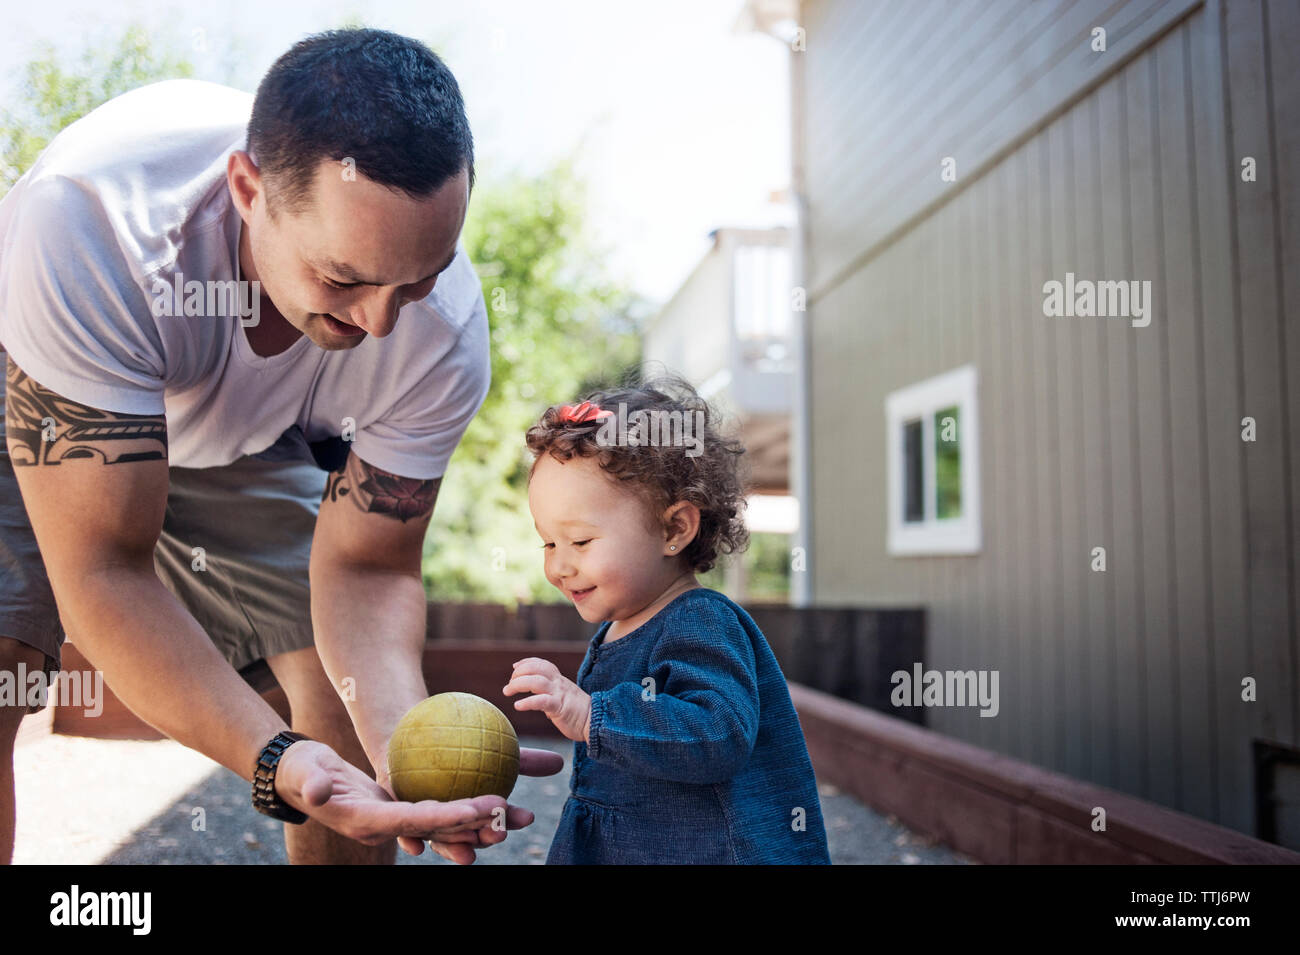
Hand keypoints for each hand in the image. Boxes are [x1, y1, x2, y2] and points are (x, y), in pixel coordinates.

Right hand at [274, 739, 532, 864]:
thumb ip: (313, 783)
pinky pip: (438, 811)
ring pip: (445, 824)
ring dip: (482, 821)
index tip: (478, 809)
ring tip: (520, 814)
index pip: (414, 820)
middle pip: (439, 829)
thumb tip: (317, 791)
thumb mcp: (305, 773)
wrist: (301, 777)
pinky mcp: (401, 810)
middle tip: (514, 818)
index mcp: (367, 821)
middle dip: (476, 827)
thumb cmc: (302, 771)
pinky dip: (466, 807)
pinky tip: (498, 796)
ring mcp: (396, 820)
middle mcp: (386, 827)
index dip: (446, 817)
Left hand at [373, 748, 564, 861]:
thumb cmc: (459, 746)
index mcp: (475, 813)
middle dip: (485, 840)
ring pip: (441, 840)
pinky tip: (415, 849)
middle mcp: (452, 823)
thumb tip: (560, 761)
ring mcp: (426, 825)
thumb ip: (523, 760)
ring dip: (453, 850)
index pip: (494, 819)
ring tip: (467, 854)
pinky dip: (410, 843)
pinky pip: (403, 835)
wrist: (411, 742)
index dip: (510, 821)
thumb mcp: (491, 748)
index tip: (528, 816)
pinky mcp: (399, 825)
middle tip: (499, 834)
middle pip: (470, 835)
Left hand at [503, 657, 591, 742]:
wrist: (597, 722)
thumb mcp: (564, 698)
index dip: (526, 663)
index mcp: (560, 680)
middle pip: (535, 668)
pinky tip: (518, 706)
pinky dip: (527, 702)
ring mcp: (559, 694)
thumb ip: (550, 696)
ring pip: (536, 681)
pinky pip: (541, 701)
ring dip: (518, 684)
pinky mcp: (560, 707)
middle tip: (509, 686)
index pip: (542, 664)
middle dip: (518, 673)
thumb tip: (536, 700)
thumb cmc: (579, 713)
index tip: (515, 667)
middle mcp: (559, 683)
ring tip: (507, 691)